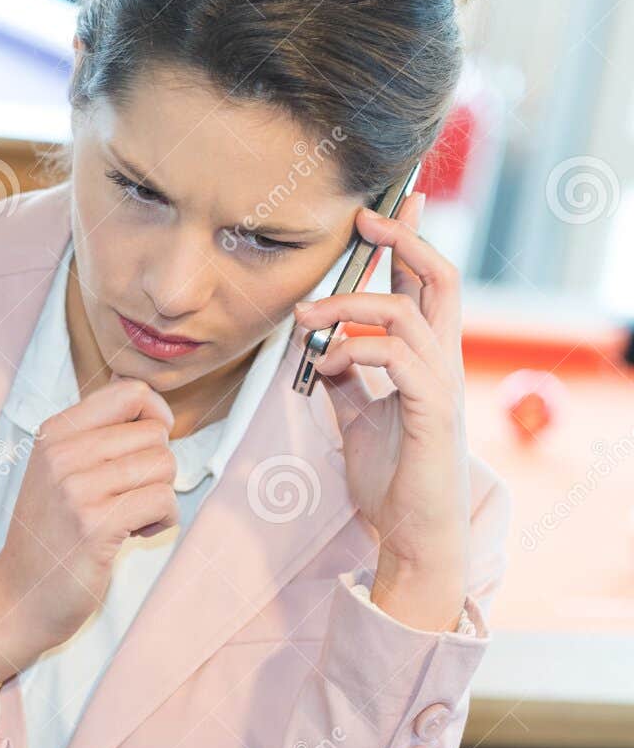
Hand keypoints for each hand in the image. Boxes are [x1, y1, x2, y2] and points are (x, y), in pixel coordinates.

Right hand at [0, 378, 178, 680]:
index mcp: (55, 432)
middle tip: (131, 496)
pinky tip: (136, 534)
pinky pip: (162, 501)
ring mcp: (77, 488)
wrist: (21, 594)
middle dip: (157, 467)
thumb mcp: (57, 470)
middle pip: (155, 434)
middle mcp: (62, 453)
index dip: (157, 415)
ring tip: (132, 516)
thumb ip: (95, 434)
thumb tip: (145, 397)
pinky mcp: (96, 524)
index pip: (129, 392)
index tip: (150, 446)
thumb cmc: (50, 534)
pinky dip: (162, 520)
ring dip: (160, 496)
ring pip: (163, 465)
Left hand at [293, 191, 471, 631]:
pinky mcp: (432, 412)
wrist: (412, 535)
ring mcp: (442, 385)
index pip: (425, 285)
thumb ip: (345, 379)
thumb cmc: (392, 478)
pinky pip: (397, 356)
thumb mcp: (357, 417)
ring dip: (348, 304)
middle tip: (363, 223)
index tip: (379, 211)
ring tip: (305, 318)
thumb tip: (320, 347)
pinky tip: (325, 365)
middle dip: (403, 240)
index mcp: (427, 359)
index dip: (408, 242)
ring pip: (406, 312)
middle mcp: (443, 363)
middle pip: (441, 278)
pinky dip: (354, 349)